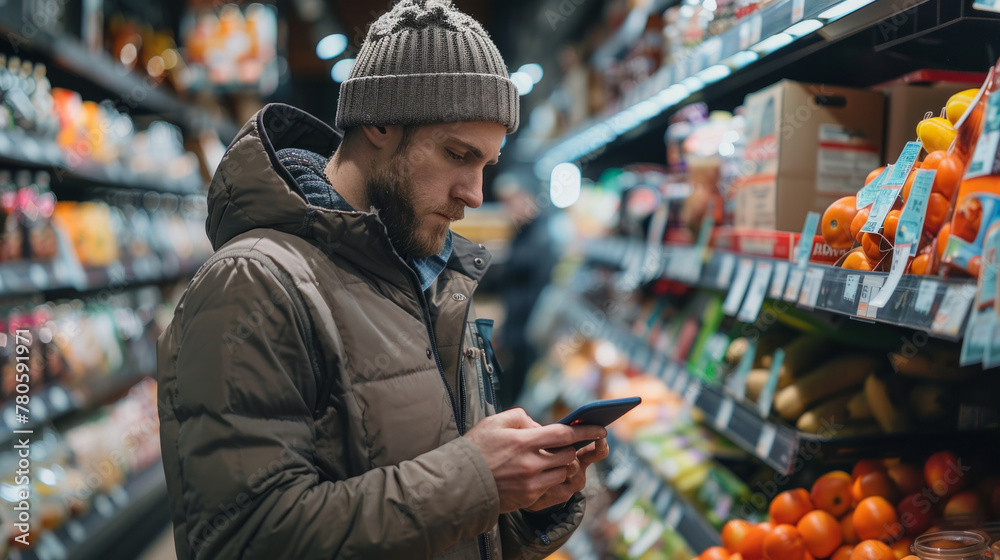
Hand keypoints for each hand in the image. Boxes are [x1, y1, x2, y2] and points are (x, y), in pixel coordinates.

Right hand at [464, 408, 606, 513]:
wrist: (460, 483)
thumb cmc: (476, 449)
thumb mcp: (495, 422)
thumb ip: (521, 418)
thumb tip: (541, 426)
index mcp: (524, 441)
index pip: (565, 434)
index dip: (586, 431)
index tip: (601, 428)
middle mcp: (531, 463)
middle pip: (568, 456)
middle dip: (572, 449)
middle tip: (569, 445)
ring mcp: (530, 483)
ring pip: (563, 473)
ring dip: (562, 465)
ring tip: (551, 459)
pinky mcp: (528, 498)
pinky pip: (551, 487)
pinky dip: (549, 478)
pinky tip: (538, 473)